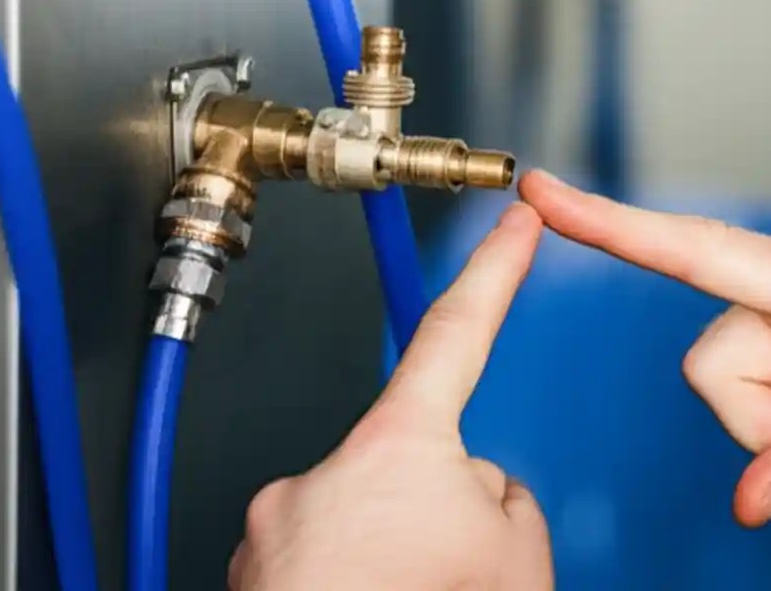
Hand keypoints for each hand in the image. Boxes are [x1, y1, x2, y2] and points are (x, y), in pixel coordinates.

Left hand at [228, 204, 552, 589]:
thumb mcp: (520, 559)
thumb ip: (503, 497)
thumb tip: (472, 486)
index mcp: (400, 448)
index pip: (461, 331)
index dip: (497, 268)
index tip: (516, 215)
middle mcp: (324, 472)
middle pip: (413, 457)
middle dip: (441, 501)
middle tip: (456, 569)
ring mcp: (279, 526)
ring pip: (364, 515)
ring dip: (391, 550)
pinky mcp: (251, 573)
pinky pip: (318, 557)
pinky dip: (347, 579)